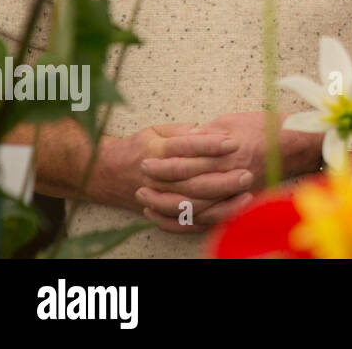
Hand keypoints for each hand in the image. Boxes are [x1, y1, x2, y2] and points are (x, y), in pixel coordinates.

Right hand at [106, 122, 252, 233]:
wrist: (105, 173)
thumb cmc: (137, 147)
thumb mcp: (155, 131)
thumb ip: (179, 131)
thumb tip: (202, 129)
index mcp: (155, 151)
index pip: (185, 148)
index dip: (210, 145)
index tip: (233, 142)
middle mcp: (156, 177)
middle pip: (191, 181)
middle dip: (222, 179)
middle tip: (247, 173)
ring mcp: (157, 198)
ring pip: (190, 205)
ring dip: (219, 203)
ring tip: (245, 195)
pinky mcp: (159, 213)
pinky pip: (184, 222)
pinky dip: (205, 220)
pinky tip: (228, 214)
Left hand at [136, 112, 316, 233]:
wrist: (293, 145)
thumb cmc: (264, 128)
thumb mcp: (232, 121)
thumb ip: (206, 133)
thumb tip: (182, 138)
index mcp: (228, 152)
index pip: (188, 161)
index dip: (164, 163)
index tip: (145, 160)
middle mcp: (231, 174)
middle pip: (187, 187)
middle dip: (160, 186)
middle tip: (140, 183)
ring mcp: (235, 193)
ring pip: (195, 208)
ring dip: (167, 207)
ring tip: (147, 203)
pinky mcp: (238, 204)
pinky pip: (207, 221)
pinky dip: (184, 223)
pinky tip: (166, 219)